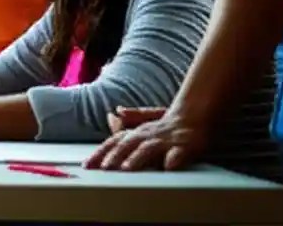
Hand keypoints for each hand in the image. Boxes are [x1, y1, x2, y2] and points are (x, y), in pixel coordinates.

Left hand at [85, 106, 209, 171]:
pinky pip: (178, 154)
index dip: (100, 153)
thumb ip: (130, 121)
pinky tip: (167, 167)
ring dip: (137, 158)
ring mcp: (165, 140)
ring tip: (126, 169)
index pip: (114, 142)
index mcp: (136, 132)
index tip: (87, 166)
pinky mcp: (185, 146)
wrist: (195, 116)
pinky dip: (173, 160)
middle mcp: (147, 135)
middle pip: (127, 144)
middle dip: (114, 156)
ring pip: (148, 148)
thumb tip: (115, 113)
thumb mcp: (146, 122)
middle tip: (103, 169)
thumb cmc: (167, 126)